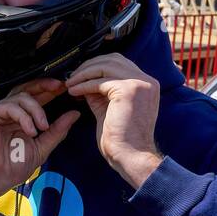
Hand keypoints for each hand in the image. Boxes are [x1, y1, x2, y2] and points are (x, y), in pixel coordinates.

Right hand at [0, 77, 81, 215]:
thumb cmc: (13, 167)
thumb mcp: (42, 147)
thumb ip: (58, 130)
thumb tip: (75, 114)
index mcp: (20, 119)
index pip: (35, 98)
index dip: (49, 92)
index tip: (64, 90)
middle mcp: (8, 112)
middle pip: (26, 89)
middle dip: (44, 86)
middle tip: (60, 87)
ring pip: (22, 96)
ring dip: (37, 110)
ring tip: (43, 128)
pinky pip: (11, 106)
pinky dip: (24, 117)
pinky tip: (30, 131)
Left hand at [64, 53, 164, 189]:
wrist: (131, 156)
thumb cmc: (121, 140)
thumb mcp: (108, 110)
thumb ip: (100, 94)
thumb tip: (85, 82)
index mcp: (146, 85)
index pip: (119, 63)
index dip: (97, 66)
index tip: (79, 76)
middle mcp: (147, 80)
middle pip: (113, 59)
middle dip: (89, 66)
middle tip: (71, 77)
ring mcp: (139, 84)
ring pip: (105, 66)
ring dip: (84, 74)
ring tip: (69, 83)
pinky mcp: (129, 90)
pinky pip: (100, 81)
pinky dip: (84, 85)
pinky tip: (74, 92)